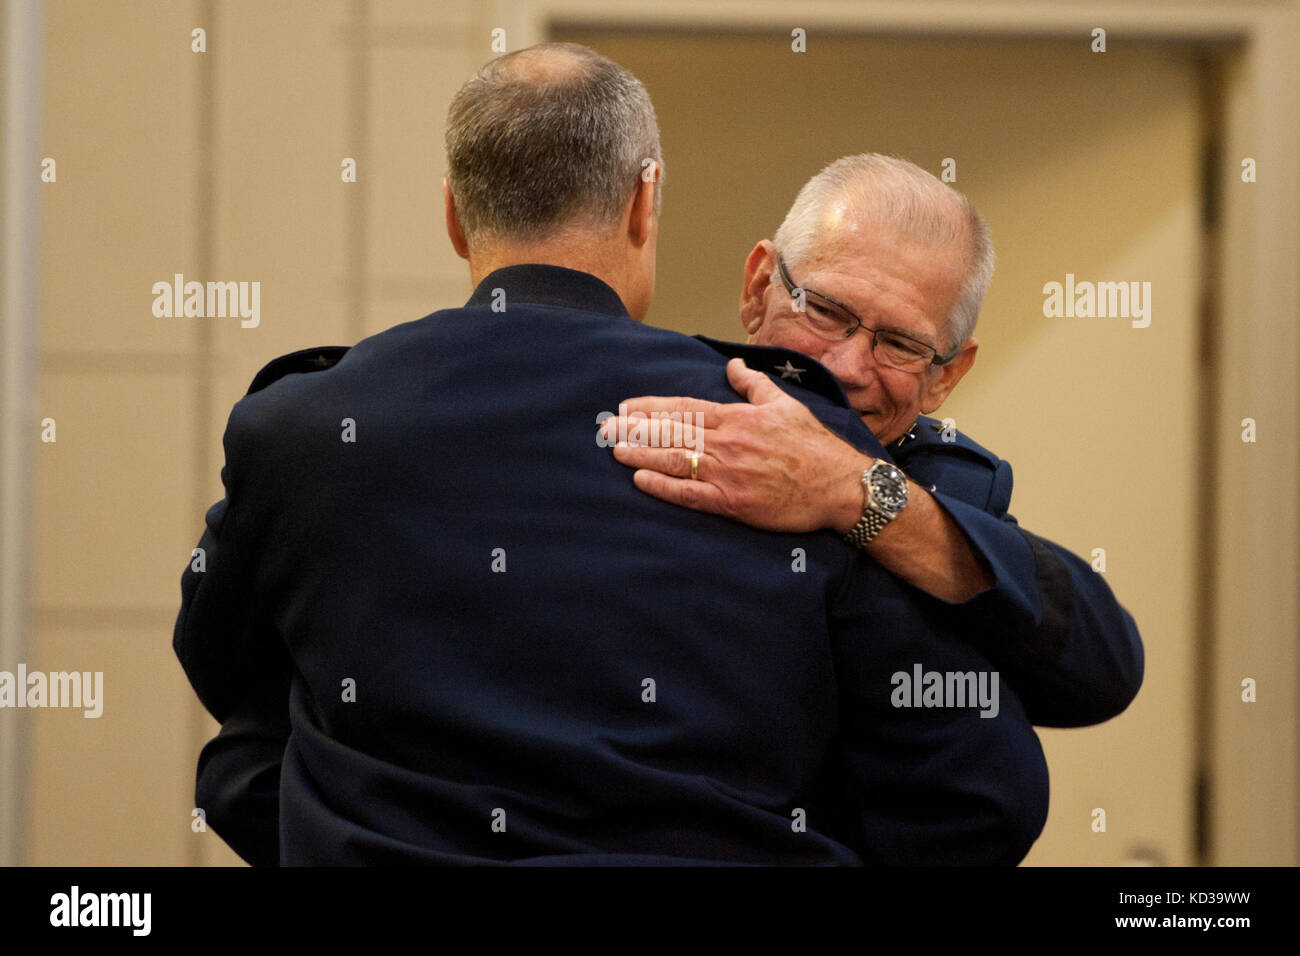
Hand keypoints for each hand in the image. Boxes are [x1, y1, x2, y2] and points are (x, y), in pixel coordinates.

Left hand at [599, 357, 868, 533]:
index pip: (684, 409)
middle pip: (672, 433)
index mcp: (738, 418)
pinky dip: (664, 487)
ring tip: (614, 451)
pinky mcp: (734, 502)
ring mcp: (729, 473)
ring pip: (676, 460)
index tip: (626, 407)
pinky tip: (641, 480)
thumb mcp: (784, 404)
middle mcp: (728, 443)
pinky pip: (690, 493)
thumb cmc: (814, 446)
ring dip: (641, 454)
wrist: (840, 485)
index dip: (652, 408)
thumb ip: (753, 385)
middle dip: (636, 430)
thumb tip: (733, 364)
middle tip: (605, 429)